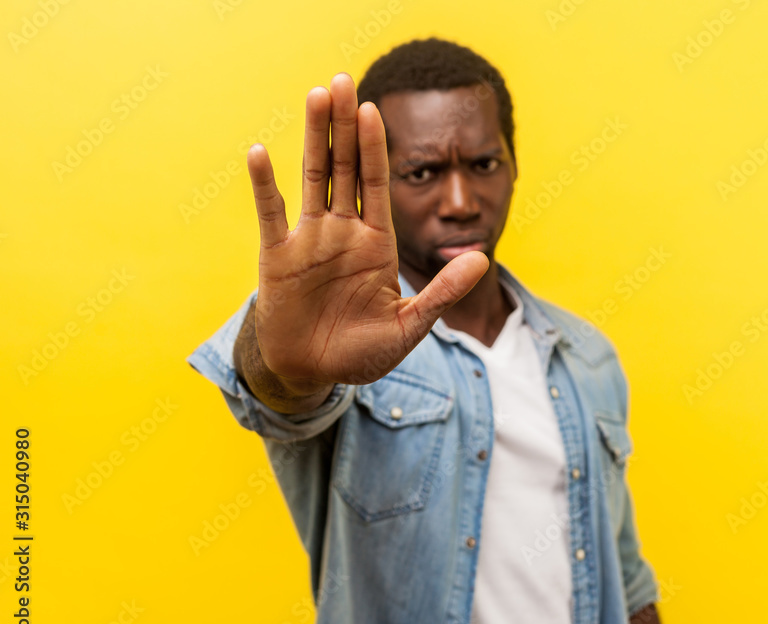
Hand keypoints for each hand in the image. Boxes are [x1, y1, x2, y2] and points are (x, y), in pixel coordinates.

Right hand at [246, 73, 487, 385]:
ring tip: (315, 96)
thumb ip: (442, 293)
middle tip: (342, 80)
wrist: (314, 373)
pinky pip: (271, 214)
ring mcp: (310, 240)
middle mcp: (343, 232)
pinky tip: (259, 152)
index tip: (373, 108)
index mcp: (376, 243)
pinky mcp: (277, 256)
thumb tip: (482, 261)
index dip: (375, 147)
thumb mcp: (410, 327)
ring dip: (313, 137)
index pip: (377, 183)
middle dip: (344, 126)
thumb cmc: (362, 352)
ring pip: (312, 178)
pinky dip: (265, 185)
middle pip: (345, 167)